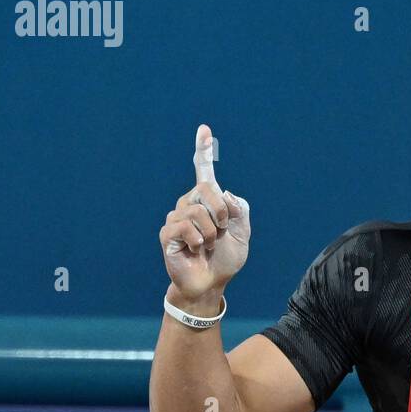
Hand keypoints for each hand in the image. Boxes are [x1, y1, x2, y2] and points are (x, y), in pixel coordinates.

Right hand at [158, 124, 251, 301]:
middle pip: (208, 189)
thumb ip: (239, 208)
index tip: (204, 129)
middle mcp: (189, 203)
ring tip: (208, 245)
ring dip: (212, 232)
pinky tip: (197, 249)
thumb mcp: (243, 230)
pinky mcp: (167, 233)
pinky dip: (199, 240)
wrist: (212, 281)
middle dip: (223, 213)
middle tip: (222, 232)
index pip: (204, 170)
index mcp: (208, 200)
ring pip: (198, 211)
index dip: (203, 149)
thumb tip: (221, 193)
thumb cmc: (226, 256)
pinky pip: (185, 226)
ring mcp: (176, 217)